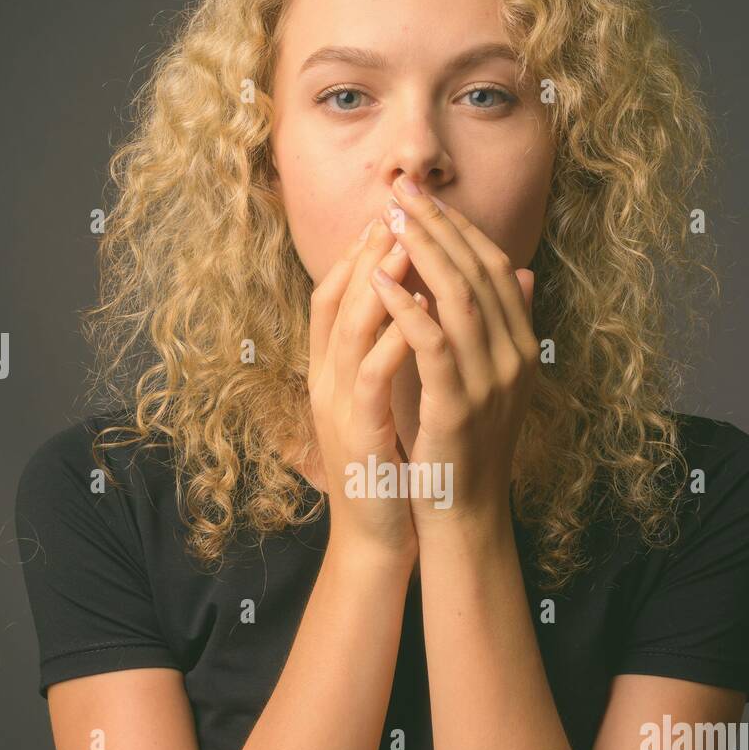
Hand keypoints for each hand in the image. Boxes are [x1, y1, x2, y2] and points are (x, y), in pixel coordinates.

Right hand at [306, 215, 420, 565]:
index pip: (334, 298)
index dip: (357, 255)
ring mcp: (337, 406)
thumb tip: (422, 309)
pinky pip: (372, 375)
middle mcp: (326, 383)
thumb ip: (402, 355)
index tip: (390, 219)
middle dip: (365, 253)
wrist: (379, 536)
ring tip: (405, 244)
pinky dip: (394, 339)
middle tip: (395, 213)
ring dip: (377, 284)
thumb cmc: (390, 468)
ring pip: (349, 329)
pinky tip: (418, 313)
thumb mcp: (393, 403)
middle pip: (335, 301)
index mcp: (333, 374)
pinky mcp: (358, 432)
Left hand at [369, 181, 537, 537]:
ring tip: (390, 223)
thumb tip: (521, 272)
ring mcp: (491, 380)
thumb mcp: (490, 378)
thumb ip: (505, 325)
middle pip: (479, 271)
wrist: (462, 513)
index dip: (459, 228)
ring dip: (423, 254)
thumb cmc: (463, 445)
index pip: (494, 267)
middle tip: (401, 191)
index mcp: (523, 345)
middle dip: (438, 227)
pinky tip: (380, 283)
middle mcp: (516, 356)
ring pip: (460, 298)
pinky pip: (433, 343)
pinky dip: (407, 308)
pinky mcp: (459, 404)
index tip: (422, 197)